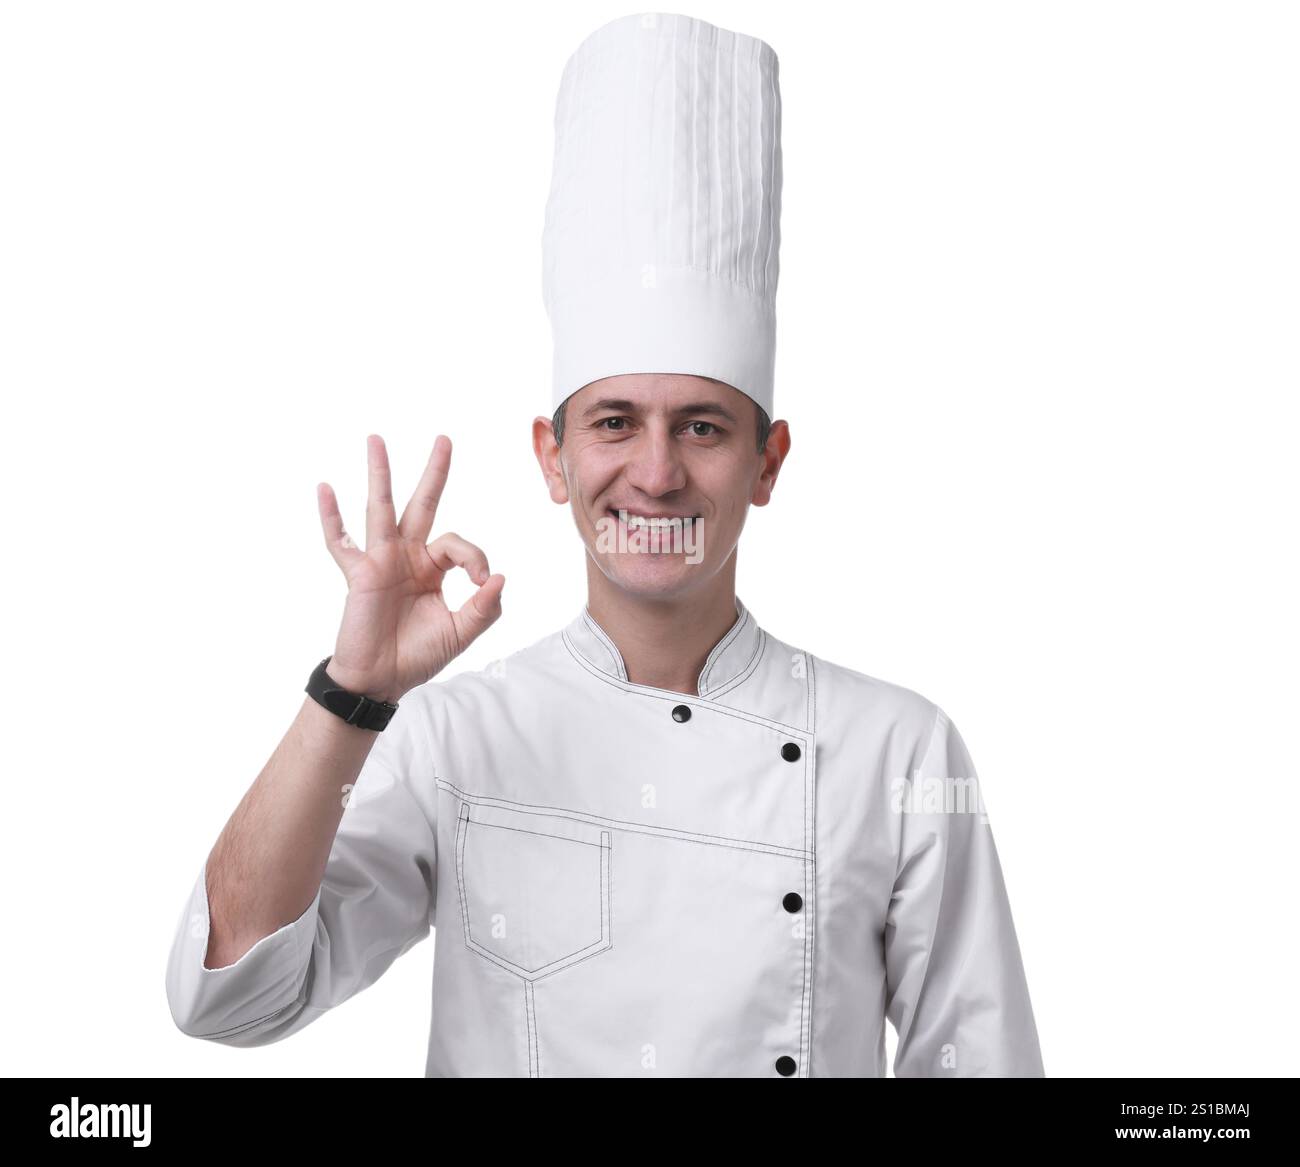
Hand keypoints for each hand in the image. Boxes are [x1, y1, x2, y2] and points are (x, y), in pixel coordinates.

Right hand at [316, 434, 504, 702]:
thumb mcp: (461, 633)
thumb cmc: (417, 656)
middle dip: (435, 473)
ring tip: (376, 440)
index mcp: (433, 568)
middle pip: (422, 505)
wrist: (380, 680)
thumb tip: (500, 578)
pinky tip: (325, 488)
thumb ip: (485, 609)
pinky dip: (331, 517)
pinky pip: (341, 542)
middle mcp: (408, 557)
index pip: (458, 544)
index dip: (476, 558)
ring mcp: (380, 561)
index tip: (483, 582)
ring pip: (381, 509)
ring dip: (379, 474)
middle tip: (445, 439)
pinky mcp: (358, 575)